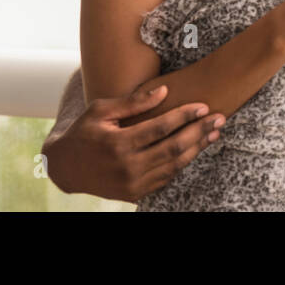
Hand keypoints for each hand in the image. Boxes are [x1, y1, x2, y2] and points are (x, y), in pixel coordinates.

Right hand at [41, 84, 224, 201]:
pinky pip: (166, 178)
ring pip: (174, 165)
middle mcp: (127, 166)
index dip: (185, 116)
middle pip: (174, 147)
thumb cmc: (84, 132)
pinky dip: (183, 163)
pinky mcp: (134, 194)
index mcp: (118, 143)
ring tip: (215, 133)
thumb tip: (164, 90)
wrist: (65, 168)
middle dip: (200, 131)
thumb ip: (134, 102)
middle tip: (220, 118)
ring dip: (198, 148)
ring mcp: (132, 183)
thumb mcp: (102, 111)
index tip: (204, 106)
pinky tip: (196, 149)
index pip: (161, 128)